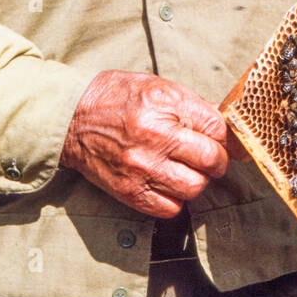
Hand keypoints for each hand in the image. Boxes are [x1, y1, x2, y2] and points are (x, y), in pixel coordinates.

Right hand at [60, 70, 229, 217]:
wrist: (71, 119)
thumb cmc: (116, 98)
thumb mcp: (156, 86)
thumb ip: (193, 104)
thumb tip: (225, 121)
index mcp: (162, 105)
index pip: (215, 127)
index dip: (224, 135)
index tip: (221, 138)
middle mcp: (153, 137)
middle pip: (210, 159)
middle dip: (217, 159)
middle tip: (210, 156)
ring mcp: (141, 168)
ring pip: (194, 187)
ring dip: (198, 180)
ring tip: (187, 169)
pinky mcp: (129, 192)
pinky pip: (170, 209)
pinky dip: (176, 199)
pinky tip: (168, 183)